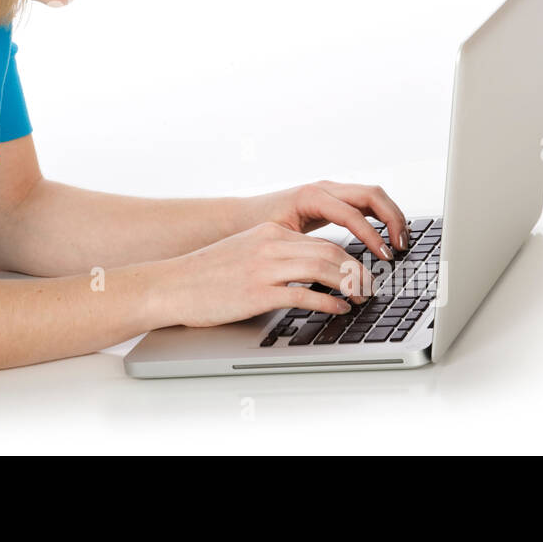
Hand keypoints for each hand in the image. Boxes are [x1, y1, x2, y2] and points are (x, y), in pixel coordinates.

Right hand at [152, 222, 376, 327]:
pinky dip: (327, 302)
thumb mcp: (244, 252)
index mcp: (268, 232)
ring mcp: (264, 268)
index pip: (320, 240)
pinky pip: (303, 295)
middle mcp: (269, 244)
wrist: (171, 284)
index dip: (348, 257)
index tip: (361, 271)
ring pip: (322, 268)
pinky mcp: (258, 292)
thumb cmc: (205, 275)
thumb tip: (307, 272)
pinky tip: (338, 309)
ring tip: (361, 298)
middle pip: (328, 252)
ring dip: (349, 285)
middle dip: (356, 270)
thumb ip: (274, 256)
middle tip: (371, 286)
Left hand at [254, 180, 410, 260]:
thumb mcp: (280, 240)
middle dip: (392, 219)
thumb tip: (329, 273)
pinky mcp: (333, 198)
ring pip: (373, 194)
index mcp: (311, 196)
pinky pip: (366, 201)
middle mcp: (324, 188)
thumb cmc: (257, 227)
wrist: (241, 215)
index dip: (372, 236)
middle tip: (401, 246)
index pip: (352, 213)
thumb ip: (306, 252)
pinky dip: (382, 215)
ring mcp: (331, 190)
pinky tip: (388, 235)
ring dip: (392, 216)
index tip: (385, 256)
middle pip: (371, 194)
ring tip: (401, 242)